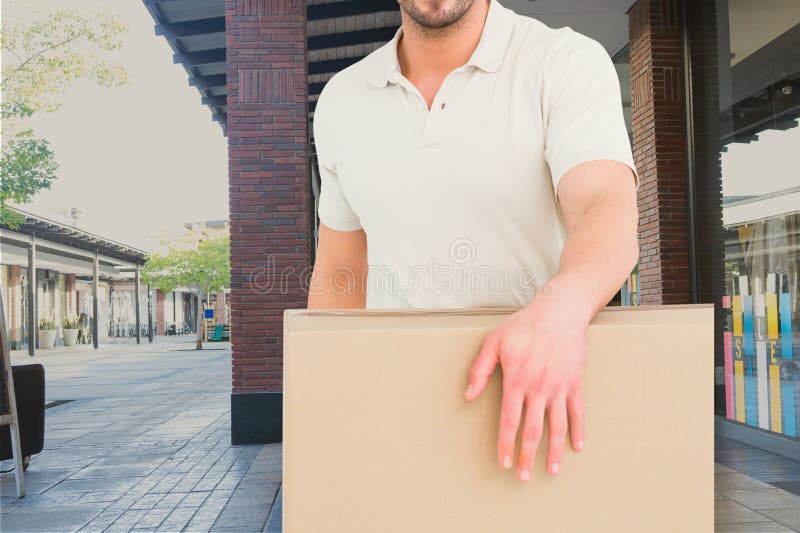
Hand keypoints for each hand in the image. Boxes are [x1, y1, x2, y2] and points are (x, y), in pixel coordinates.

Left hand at [465, 277, 590, 479]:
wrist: (559, 311)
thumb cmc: (523, 325)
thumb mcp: (494, 342)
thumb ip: (480, 369)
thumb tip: (468, 395)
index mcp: (516, 380)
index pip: (509, 420)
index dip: (506, 444)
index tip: (504, 463)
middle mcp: (539, 388)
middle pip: (533, 430)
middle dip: (528, 456)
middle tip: (524, 477)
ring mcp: (559, 387)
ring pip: (557, 426)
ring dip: (554, 451)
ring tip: (552, 471)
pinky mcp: (575, 383)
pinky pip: (578, 412)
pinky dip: (578, 431)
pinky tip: (577, 448)